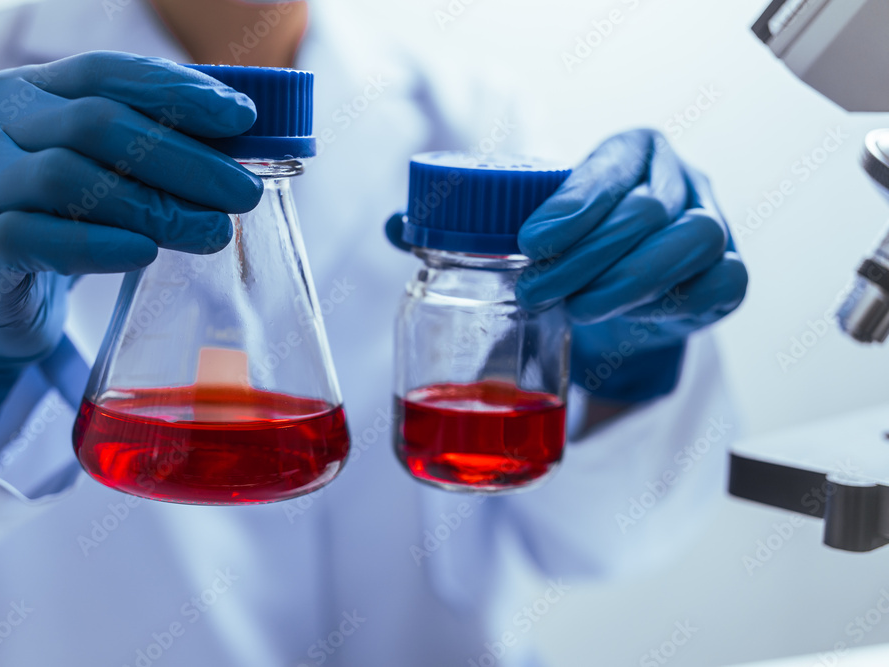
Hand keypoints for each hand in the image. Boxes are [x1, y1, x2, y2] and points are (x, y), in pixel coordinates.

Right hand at [0, 51, 262, 452]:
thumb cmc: (65, 223)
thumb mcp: (106, 176)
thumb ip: (154, 152)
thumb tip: (245, 143)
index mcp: (30, 92)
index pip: (108, 74)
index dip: (179, 91)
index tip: (244, 118)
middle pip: (96, 124)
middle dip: (184, 158)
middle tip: (245, 194)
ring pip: (65, 177)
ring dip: (152, 205)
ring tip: (212, 232)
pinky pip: (31, 236)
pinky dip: (96, 243)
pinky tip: (144, 254)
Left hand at [516, 129, 746, 402]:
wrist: (620, 306)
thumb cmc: (575, 254)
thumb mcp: (539, 228)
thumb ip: (494, 222)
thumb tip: (411, 227)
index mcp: (633, 150)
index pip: (609, 168)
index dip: (573, 205)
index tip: (530, 243)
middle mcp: (681, 179)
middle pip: (645, 209)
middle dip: (586, 255)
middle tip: (535, 290)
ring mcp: (715, 223)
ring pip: (690, 240)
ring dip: (627, 281)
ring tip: (576, 311)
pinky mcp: (731, 273)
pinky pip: (717, 281)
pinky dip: (670, 302)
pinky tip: (627, 319)